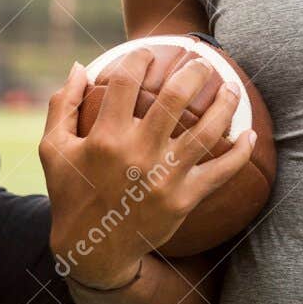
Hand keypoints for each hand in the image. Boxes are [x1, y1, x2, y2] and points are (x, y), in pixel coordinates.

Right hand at [39, 52, 256, 287]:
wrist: (92, 250)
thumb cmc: (71, 193)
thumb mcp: (54, 149)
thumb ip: (63, 105)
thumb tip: (78, 66)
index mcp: (104, 138)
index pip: (127, 82)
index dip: (140, 59)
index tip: (148, 53)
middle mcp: (137, 154)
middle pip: (175, 99)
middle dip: (194, 72)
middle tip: (203, 63)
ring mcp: (163, 178)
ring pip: (206, 132)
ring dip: (225, 104)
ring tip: (232, 87)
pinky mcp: (183, 200)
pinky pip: (221, 172)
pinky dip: (239, 152)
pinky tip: (249, 134)